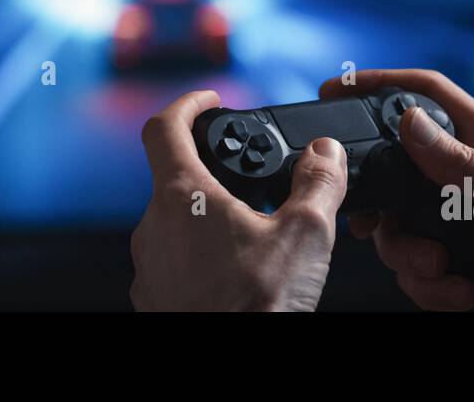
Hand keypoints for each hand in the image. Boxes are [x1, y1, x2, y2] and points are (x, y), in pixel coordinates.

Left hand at [130, 90, 348, 310]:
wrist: (227, 375)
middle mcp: (152, 227)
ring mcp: (148, 267)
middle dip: (214, 176)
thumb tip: (326, 154)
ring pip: (175, 225)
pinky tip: (237, 275)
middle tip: (252, 185)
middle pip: (175, 178)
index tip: (210, 100)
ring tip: (253, 237)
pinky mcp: (153, 300)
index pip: (164, 126)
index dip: (188, 104)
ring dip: (208, 221)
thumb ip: (318, 183)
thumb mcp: (306, 235)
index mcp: (180, 196)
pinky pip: (173, 264)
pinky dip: (201, 259)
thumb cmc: (255, 308)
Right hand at [321, 69, 473, 310]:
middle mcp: (471, 182)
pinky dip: (431, 289)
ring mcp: (462, 226)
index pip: (429, 97)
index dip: (382, 84)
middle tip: (370, 223)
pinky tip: (465, 294)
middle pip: (396, 174)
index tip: (336, 89)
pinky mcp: (460, 268)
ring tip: (444, 272)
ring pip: (398, 229)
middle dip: (382, 207)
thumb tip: (409, 122)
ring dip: (410, 257)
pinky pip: (417, 273)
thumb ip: (464, 165)